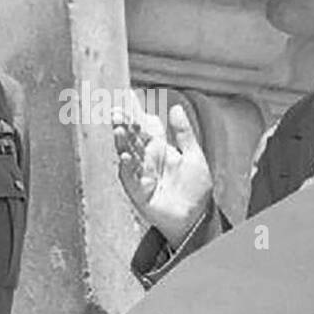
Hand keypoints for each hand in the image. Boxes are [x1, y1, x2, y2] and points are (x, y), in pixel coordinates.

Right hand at [113, 102, 213, 246]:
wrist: (196, 216)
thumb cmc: (194, 187)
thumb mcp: (194, 155)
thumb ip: (184, 133)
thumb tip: (176, 108)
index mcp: (159, 149)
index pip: (144, 127)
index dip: (136, 114)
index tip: (126, 97)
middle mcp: (147, 160)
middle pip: (132, 139)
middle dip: (124, 126)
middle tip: (117, 112)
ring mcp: (141, 176)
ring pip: (128, 155)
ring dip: (122, 143)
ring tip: (118, 129)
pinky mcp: (139, 193)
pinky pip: (130, 179)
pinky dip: (127, 168)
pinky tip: (124, 157)